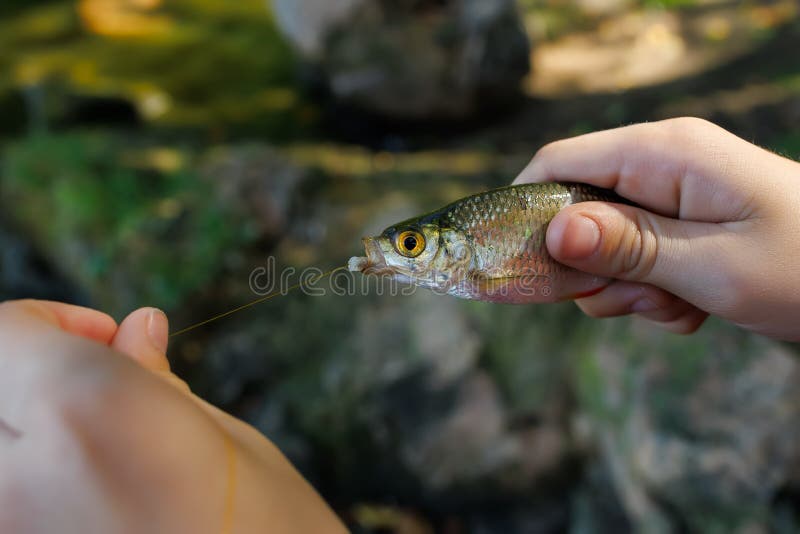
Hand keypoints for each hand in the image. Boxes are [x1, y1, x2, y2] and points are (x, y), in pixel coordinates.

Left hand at [0, 299, 346, 533]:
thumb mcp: (228, 444)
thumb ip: (156, 384)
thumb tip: (135, 328)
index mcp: (85, 416)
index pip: (6, 333)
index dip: (55, 324)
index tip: (104, 340)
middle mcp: (12, 483)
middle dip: (32, 374)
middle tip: (97, 390)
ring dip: (24, 434)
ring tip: (94, 454)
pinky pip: (6, 501)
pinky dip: (29, 482)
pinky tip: (83, 497)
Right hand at [514, 117, 799, 340]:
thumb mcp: (711, 265)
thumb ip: (627, 246)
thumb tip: (552, 233)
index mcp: (664, 154)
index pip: (558, 163)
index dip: (528, 213)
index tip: (520, 268)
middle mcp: (662, 167)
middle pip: (576, 214)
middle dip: (592, 269)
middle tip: (635, 299)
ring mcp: (674, 199)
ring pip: (605, 248)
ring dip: (628, 290)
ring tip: (679, 305)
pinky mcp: (684, 229)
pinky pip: (638, 264)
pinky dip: (655, 296)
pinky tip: (696, 308)